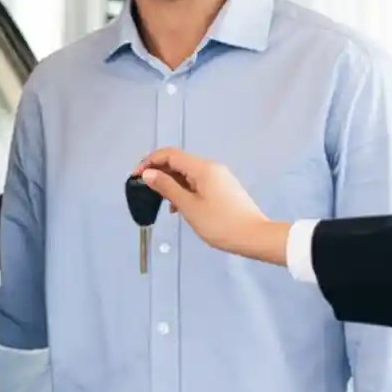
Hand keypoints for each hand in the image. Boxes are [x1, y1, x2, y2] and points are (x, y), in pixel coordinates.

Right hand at [133, 148, 290, 264]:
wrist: (255, 237)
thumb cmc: (220, 223)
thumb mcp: (189, 207)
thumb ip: (167, 188)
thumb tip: (148, 174)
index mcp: (202, 168)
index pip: (170, 154)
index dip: (150, 161)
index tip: (136, 176)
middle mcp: (211, 168)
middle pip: (179, 162)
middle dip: (159, 172)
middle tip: (144, 189)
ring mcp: (219, 178)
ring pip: (188, 173)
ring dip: (171, 182)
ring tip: (160, 201)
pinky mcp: (223, 189)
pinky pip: (197, 183)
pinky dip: (184, 190)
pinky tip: (178, 207)